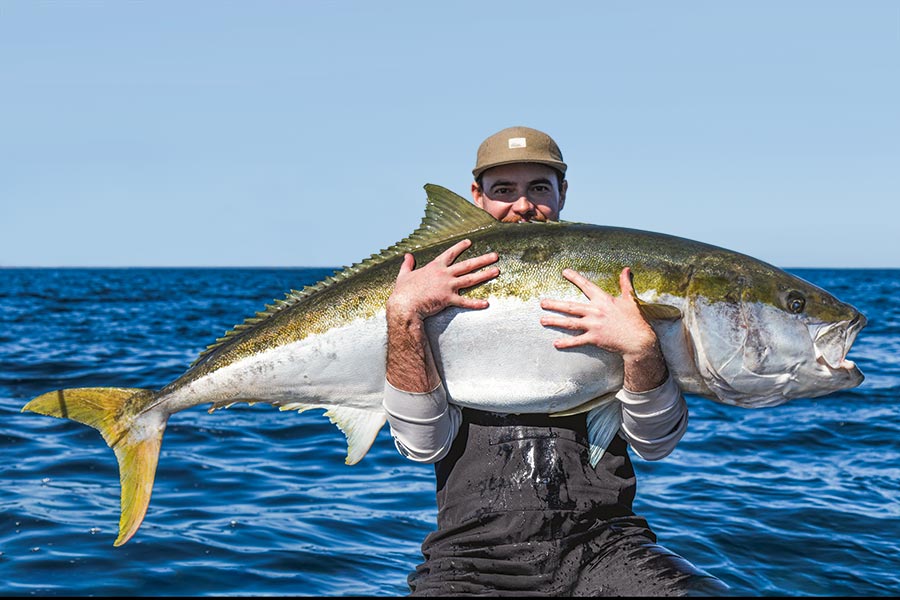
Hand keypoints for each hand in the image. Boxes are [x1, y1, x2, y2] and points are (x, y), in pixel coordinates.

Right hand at [385, 239, 498, 392]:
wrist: (405, 304)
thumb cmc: (403, 291)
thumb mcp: (404, 274)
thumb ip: (407, 264)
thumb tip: (407, 256)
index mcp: (435, 266)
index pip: (450, 253)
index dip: (460, 247)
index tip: (469, 242)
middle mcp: (444, 274)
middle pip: (467, 264)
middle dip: (483, 259)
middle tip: (495, 256)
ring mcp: (448, 286)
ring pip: (471, 279)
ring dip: (485, 274)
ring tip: (496, 271)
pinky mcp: (448, 299)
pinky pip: (465, 301)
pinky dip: (476, 303)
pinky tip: (487, 303)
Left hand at [540, 267, 666, 391]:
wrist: (638, 340)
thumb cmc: (635, 319)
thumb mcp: (630, 299)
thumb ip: (625, 284)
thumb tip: (626, 269)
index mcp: (603, 300)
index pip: (586, 286)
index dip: (575, 278)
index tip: (564, 272)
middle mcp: (595, 311)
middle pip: (570, 306)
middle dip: (554, 304)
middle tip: (542, 303)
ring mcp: (593, 325)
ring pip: (569, 323)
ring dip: (554, 321)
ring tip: (542, 320)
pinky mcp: (594, 338)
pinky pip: (577, 341)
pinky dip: (566, 343)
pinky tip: (556, 343)